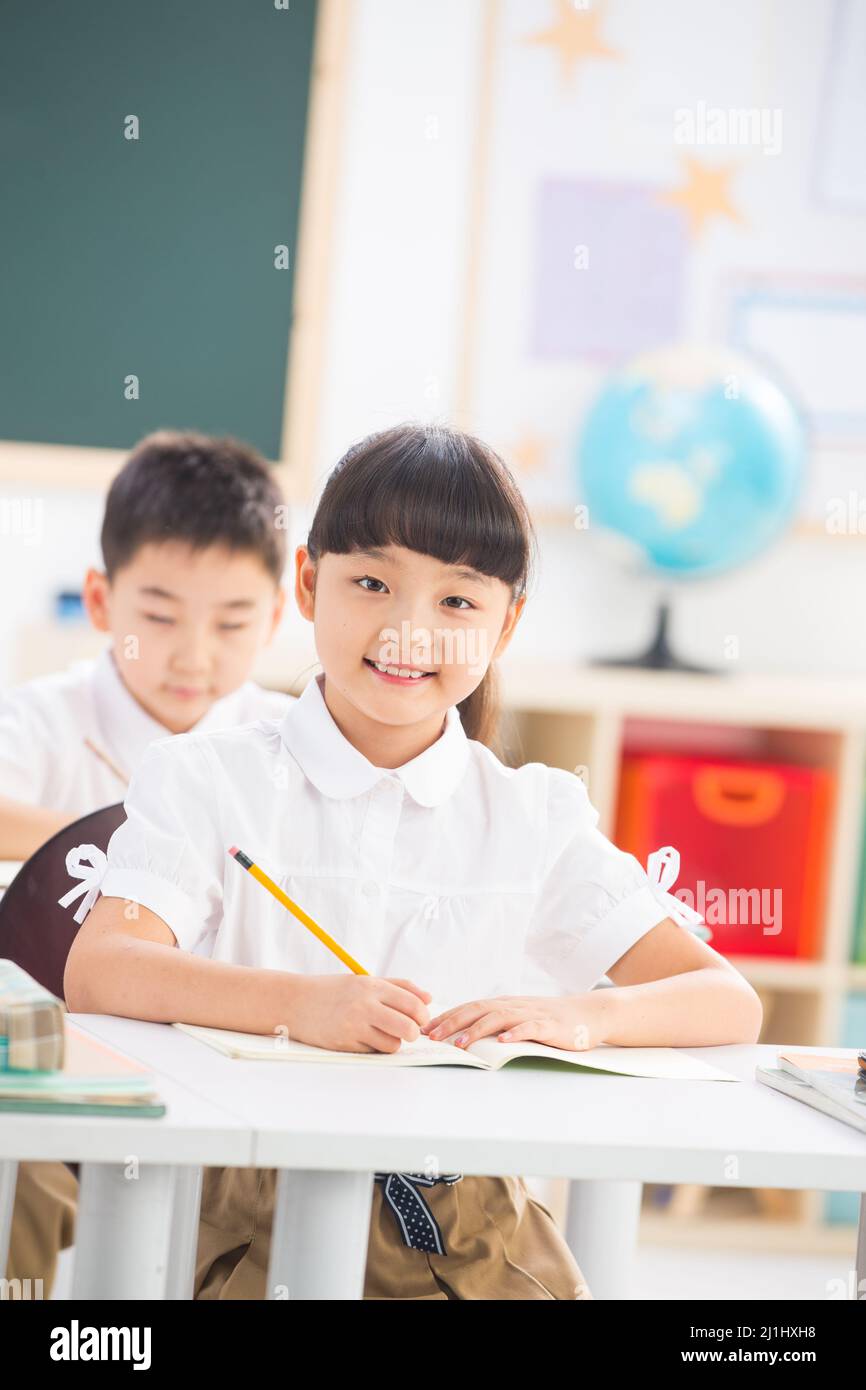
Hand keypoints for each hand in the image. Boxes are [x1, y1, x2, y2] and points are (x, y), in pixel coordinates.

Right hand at [287, 975, 430, 1053]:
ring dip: (392, 1042)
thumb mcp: (364, 980)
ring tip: (381, 1033)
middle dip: (413, 1033)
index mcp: (371, 986)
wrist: (295, 1002)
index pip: (412, 1003)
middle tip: (408, 1031)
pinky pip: (373, 1052)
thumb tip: (429, 998)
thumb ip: (398, 986)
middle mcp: (364, 1005)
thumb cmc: (333, 990)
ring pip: (392, 1044)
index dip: (422, 1015)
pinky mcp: (344, 1043)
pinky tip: (363, 1037)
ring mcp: (354, 1026)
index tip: (420, 1019)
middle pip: (407, 1027)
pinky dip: (374, 1048)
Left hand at [420, 991, 613, 1051]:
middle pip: (477, 1010)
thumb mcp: (520, 1018)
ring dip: (477, 1030)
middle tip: (431, 1036)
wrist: (589, 1013)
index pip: (469, 1007)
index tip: (425, 1029)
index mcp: (504, 1004)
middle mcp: (514, 1006)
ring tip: (460, 1043)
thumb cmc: (551, 1019)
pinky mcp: (549, 1026)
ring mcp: (531, 1014)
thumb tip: (464, 1035)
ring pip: (499, 1018)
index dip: (447, 1017)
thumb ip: (497, 1024)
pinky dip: (515, 1034)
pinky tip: (502, 1043)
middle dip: (452, 1022)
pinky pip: (529, 1029)